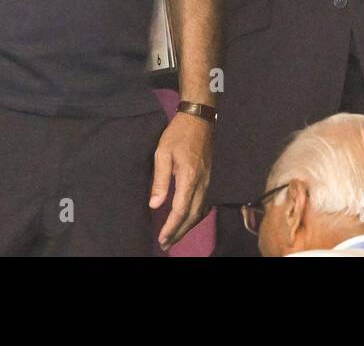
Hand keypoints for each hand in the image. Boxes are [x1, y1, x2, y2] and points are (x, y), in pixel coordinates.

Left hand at [149, 111, 212, 250]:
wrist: (199, 119)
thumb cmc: (178, 134)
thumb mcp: (162, 153)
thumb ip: (159, 181)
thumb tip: (155, 205)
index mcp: (189, 177)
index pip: (180, 210)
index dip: (172, 227)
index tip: (162, 239)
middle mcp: (202, 183)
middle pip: (192, 216)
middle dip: (179, 232)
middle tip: (166, 244)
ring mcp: (208, 182)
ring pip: (200, 212)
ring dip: (187, 227)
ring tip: (174, 237)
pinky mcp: (209, 179)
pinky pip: (204, 204)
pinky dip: (195, 217)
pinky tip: (187, 221)